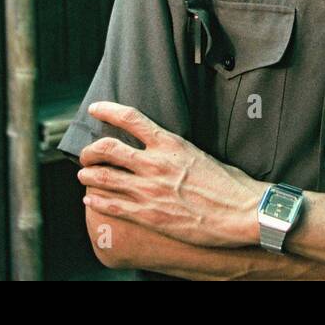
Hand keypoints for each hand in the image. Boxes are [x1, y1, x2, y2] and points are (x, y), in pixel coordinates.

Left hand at [77, 101, 266, 247]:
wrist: (240, 213)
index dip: (107, 111)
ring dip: (88, 175)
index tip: (95, 109)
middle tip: (86, 155)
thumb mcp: (198, 154)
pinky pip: (111, 205)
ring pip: (103, 177)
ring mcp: (149, 190)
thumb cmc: (227, 184)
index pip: (129, 118)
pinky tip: (90, 199)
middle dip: (89, 151)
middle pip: (106, 148)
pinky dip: (95, 200)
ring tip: (84, 175)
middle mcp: (155, 163)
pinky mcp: (148, 215)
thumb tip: (161, 148)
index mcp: (169, 144)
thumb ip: (174, 149)